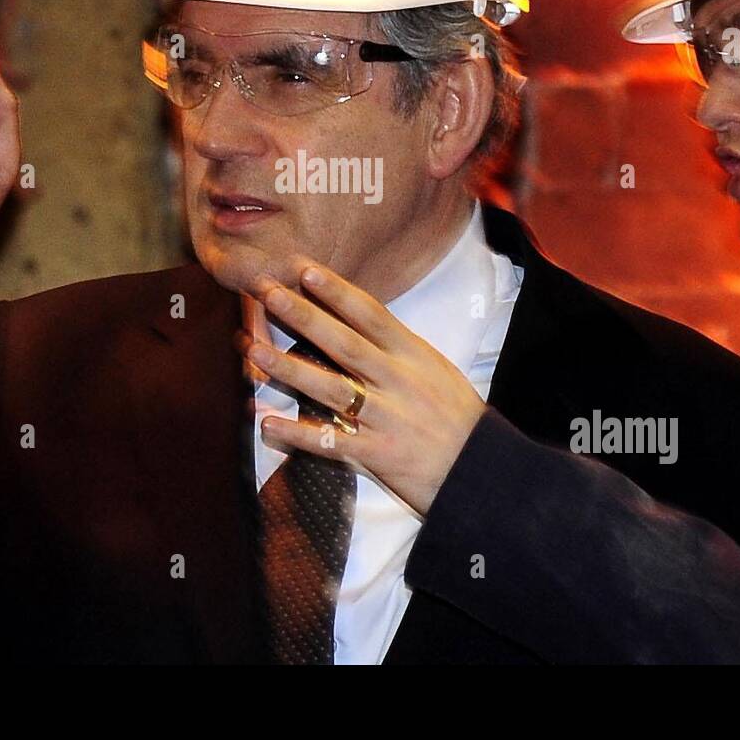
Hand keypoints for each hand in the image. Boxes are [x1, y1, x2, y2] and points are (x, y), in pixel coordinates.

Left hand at [244, 262, 486, 514]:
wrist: (485, 470)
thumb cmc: (459, 419)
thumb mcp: (436, 371)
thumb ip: (399, 350)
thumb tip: (359, 323)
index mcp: (414, 355)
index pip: (370, 314)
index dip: (336, 291)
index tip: (304, 269)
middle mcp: (398, 381)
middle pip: (343, 342)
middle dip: (303, 315)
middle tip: (266, 292)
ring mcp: (388, 418)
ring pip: (331, 387)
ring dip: (289, 368)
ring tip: (253, 350)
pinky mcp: (380, 455)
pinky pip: (332, 442)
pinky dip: (299, 434)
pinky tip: (268, 423)